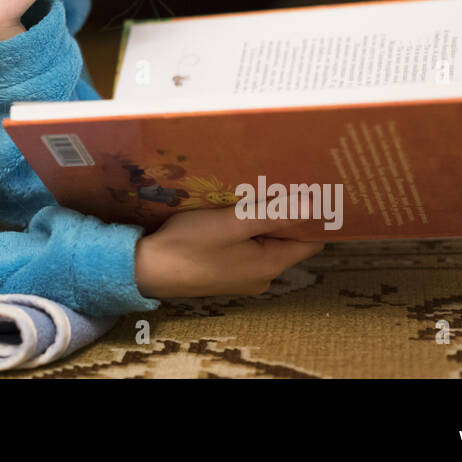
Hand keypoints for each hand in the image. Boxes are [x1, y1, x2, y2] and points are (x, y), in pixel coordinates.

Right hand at [134, 208, 325, 298]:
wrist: (146, 270)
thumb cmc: (190, 244)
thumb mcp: (232, 222)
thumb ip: (273, 214)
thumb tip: (315, 204)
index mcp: (270, 265)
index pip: (309, 241)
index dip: (312, 217)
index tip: (311, 190)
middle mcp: (262, 277)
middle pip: (286, 242)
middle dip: (283, 215)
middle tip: (279, 183)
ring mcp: (242, 278)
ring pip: (264, 244)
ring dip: (260, 222)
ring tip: (252, 194)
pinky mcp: (224, 274)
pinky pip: (246, 250)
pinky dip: (244, 233)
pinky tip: (230, 215)